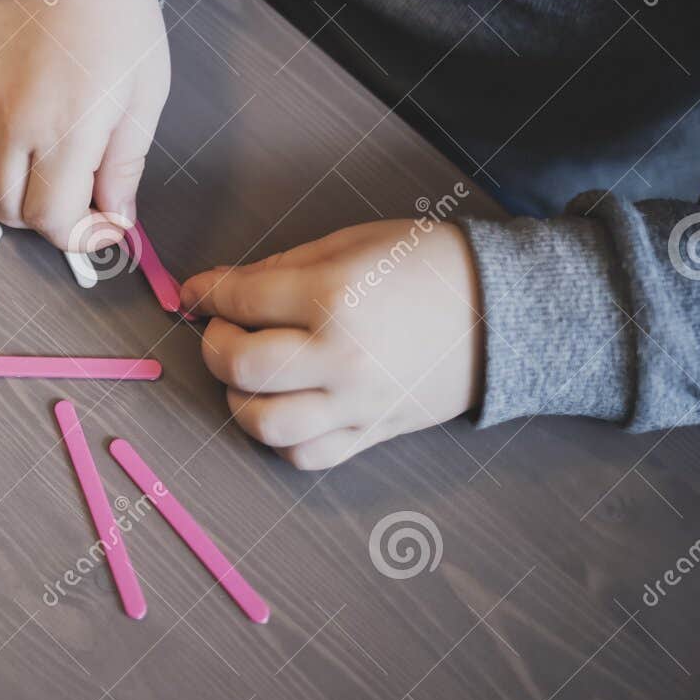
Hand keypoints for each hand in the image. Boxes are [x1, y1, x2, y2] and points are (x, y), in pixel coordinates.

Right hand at [0, 0, 169, 249]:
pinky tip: (13, 119)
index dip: (73, 236)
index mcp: (68, 128)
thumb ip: (126, 166)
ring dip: (9, 184)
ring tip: (41, 151)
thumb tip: (115, 220)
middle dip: (41, 214)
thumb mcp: (144, 93)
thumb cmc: (115, 18)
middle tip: (69, 191)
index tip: (92, 229)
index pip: (51, 221)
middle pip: (9, 211)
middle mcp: (11, 122)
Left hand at [180, 220, 483, 469]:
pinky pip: (305, 455)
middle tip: (222, 330)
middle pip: (240, 366)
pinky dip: (280, 438)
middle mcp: (341, 358)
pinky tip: (282, 406)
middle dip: (215, 345)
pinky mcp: (373, 433)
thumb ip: (278, 268)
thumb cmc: (425, 264)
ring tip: (249, 374)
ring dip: (238, 398)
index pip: (240, 302)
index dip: (206, 295)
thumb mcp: (350, 244)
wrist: (504, 310)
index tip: (195, 293)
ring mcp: (357, 404)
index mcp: (334, 298)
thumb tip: (217, 290)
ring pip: (263, 423)